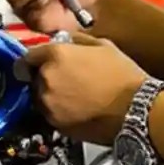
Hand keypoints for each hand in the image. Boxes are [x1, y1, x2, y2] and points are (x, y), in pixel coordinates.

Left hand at [24, 33, 146, 144]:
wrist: (135, 109)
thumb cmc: (122, 75)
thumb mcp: (103, 46)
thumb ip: (77, 40)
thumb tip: (65, 40)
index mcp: (56, 55)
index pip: (28, 56)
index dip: (33, 60)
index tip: (38, 64)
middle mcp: (47, 78)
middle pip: (33, 77)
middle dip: (45, 77)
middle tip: (67, 80)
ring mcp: (49, 103)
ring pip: (40, 97)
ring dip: (50, 95)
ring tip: (74, 96)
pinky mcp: (55, 124)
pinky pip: (50, 114)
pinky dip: (58, 111)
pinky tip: (78, 109)